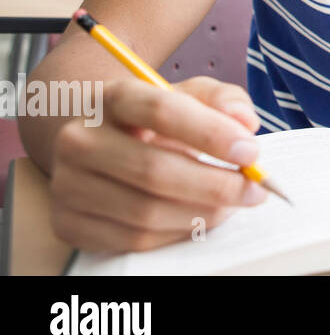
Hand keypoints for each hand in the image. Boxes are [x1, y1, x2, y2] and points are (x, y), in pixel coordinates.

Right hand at [48, 76, 269, 252]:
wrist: (98, 142)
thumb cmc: (156, 120)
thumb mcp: (190, 95)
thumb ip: (224, 100)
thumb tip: (245, 124)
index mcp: (113, 97)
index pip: (162, 111)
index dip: (212, 134)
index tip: (251, 152)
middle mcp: (80, 139)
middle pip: (154, 169)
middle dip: (216, 184)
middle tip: (254, 188)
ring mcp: (68, 184)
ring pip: (146, 211)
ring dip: (201, 213)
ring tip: (232, 204)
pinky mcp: (69, 223)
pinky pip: (133, 239)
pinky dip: (177, 233)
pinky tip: (199, 218)